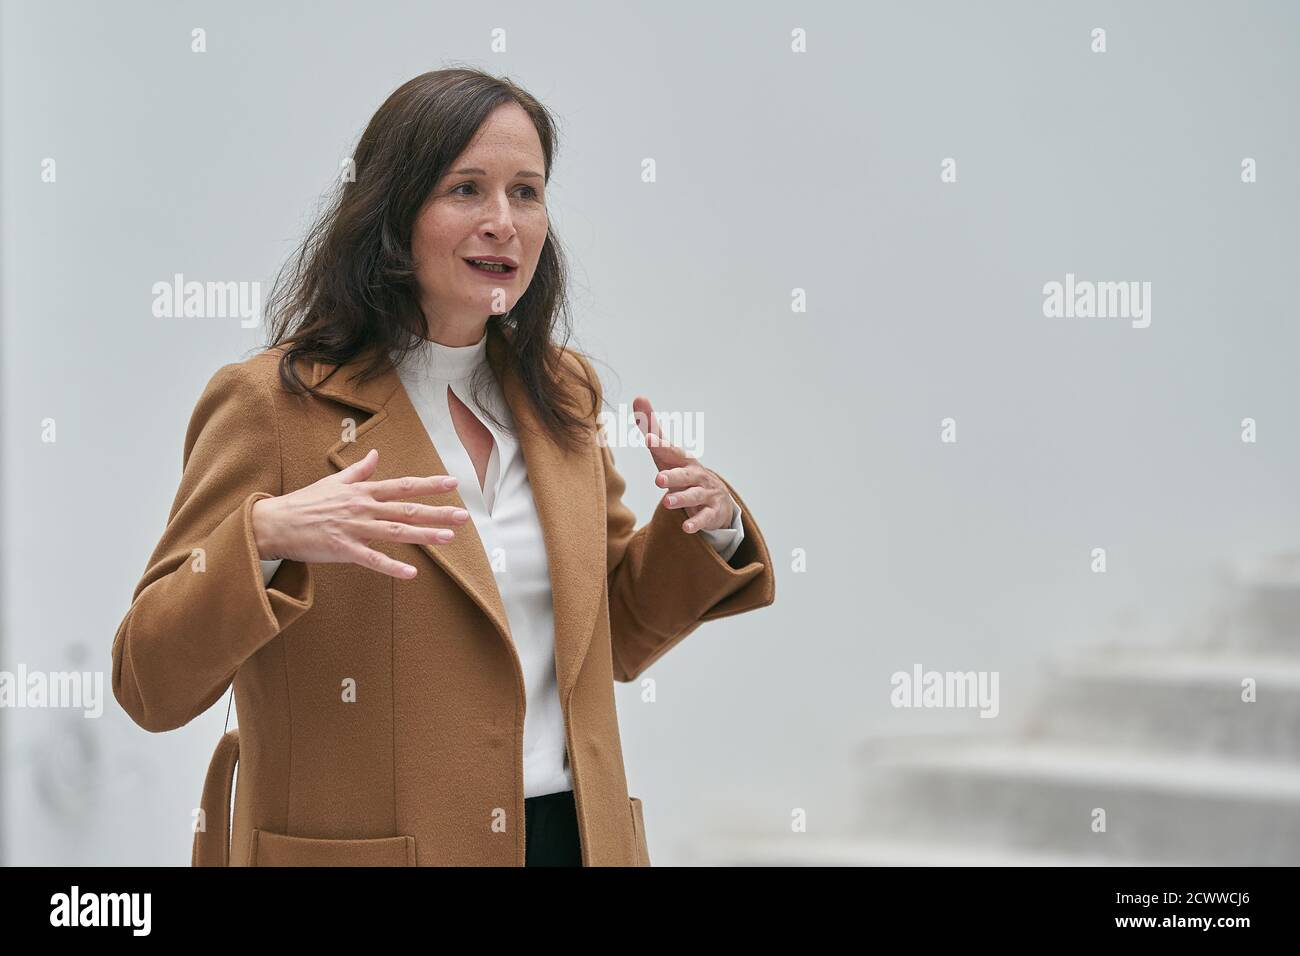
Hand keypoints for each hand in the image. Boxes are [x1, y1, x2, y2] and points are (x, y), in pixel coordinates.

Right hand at [250, 448, 469, 579]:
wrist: (274, 522)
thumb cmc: (305, 502)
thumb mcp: (333, 481)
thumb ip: (358, 470)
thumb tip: (375, 454)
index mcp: (362, 491)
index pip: (402, 485)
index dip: (429, 484)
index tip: (453, 483)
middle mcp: (363, 507)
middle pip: (406, 508)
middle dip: (437, 512)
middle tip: (464, 516)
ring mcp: (354, 528)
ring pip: (396, 531)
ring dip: (423, 535)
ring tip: (448, 538)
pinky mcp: (343, 549)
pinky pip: (372, 559)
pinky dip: (392, 567)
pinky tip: (412, 573)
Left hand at [632, 396, 735, 533]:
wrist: (717, 498)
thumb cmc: (684, 471)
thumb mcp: (667, 453)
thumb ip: (652, 428)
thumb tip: (638, 397)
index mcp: (684, 460)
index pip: (671, 451)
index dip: (661, 445)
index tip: (649, 439)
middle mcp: (696, 474)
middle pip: (684, 474)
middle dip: (672, 476)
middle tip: (658, 479)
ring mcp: (706, 493)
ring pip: (694, 495)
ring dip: (681, 498)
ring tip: (666, 503)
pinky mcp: (711, 513)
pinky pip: (704, 518)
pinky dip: (696, 522)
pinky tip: (687, 528)